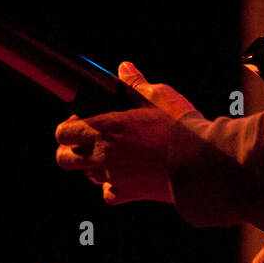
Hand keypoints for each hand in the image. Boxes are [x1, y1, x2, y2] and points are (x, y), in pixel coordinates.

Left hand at [54, 62, 200, 205]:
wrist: (200, 162)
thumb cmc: (180, 127)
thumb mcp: (159, 95)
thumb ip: (135, 83)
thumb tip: (124, 69)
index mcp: (106, 127)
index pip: (63, 132)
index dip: (69, 127)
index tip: (82, 122)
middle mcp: (103, 154)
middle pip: (63, 158)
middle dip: (70, 149)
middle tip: (87, 141)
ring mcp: (113, 177)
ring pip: (85, 175)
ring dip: (92, 166)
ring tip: (111, 155)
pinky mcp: (128, 194)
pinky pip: (108, 193)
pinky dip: (112, 186)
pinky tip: (124, 176)